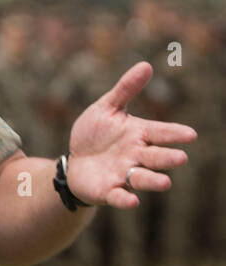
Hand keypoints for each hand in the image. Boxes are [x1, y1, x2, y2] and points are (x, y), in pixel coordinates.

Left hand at [64, 61, 196, 208]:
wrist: (75, 162)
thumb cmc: (95, 134)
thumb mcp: (106, 108)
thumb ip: (125, 89)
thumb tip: (146, 65)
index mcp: (138, 134)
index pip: (160, 133)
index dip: (174, 134)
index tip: (190, 134)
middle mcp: (136, 156)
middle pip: (156, 157)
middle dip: (167, 158)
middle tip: (180, 157)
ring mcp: (124, 174)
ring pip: (143, 178)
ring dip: (153, 180)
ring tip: (165, 182)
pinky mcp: (109, 191)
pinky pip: (119, 196)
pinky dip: (124, 199)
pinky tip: (132, 201)